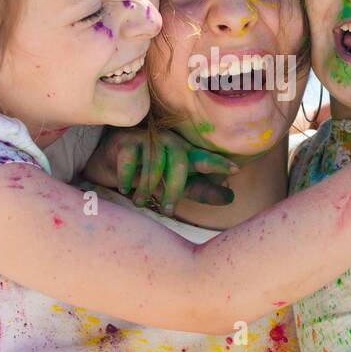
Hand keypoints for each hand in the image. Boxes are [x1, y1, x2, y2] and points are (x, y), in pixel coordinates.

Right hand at [107, 128, 236, 215]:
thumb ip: (202, 191)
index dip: (218, 163)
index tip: (235, 169)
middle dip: (174, 190)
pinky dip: (126, 176)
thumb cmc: (154, 172)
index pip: (204, 159)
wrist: (115, 159)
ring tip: (139, 202)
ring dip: (146, 187)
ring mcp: (149, 140)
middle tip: (167, 211)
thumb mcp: (178, 184)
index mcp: (186, 154)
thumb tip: (231, 198)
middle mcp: (170, 143)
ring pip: (153, 164)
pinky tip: (124, 188)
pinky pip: (130, 159)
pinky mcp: (127, 141)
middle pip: (178, 164)